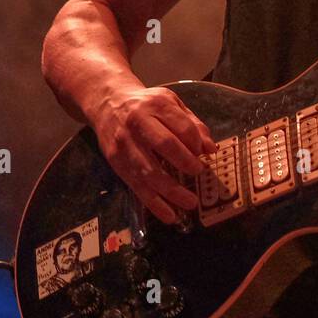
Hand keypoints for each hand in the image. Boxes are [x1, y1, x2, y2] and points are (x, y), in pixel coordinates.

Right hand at [91, 87, 217, 224]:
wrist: (107, 102)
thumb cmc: (145, 104)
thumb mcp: (170, 103)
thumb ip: (192, 124)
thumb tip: (210, 149)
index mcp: (157, 105)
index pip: (182, 126)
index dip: (195, 142)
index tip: (203, 154)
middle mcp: (139, 123)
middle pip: (165, 145)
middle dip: (185, 162)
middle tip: (198, 172)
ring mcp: (125, 144)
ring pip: (150, 171)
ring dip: (172, 190)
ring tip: (190, 202)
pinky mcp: (116, 162)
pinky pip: (136, 186)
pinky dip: (154, 203)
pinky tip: (169, 215)